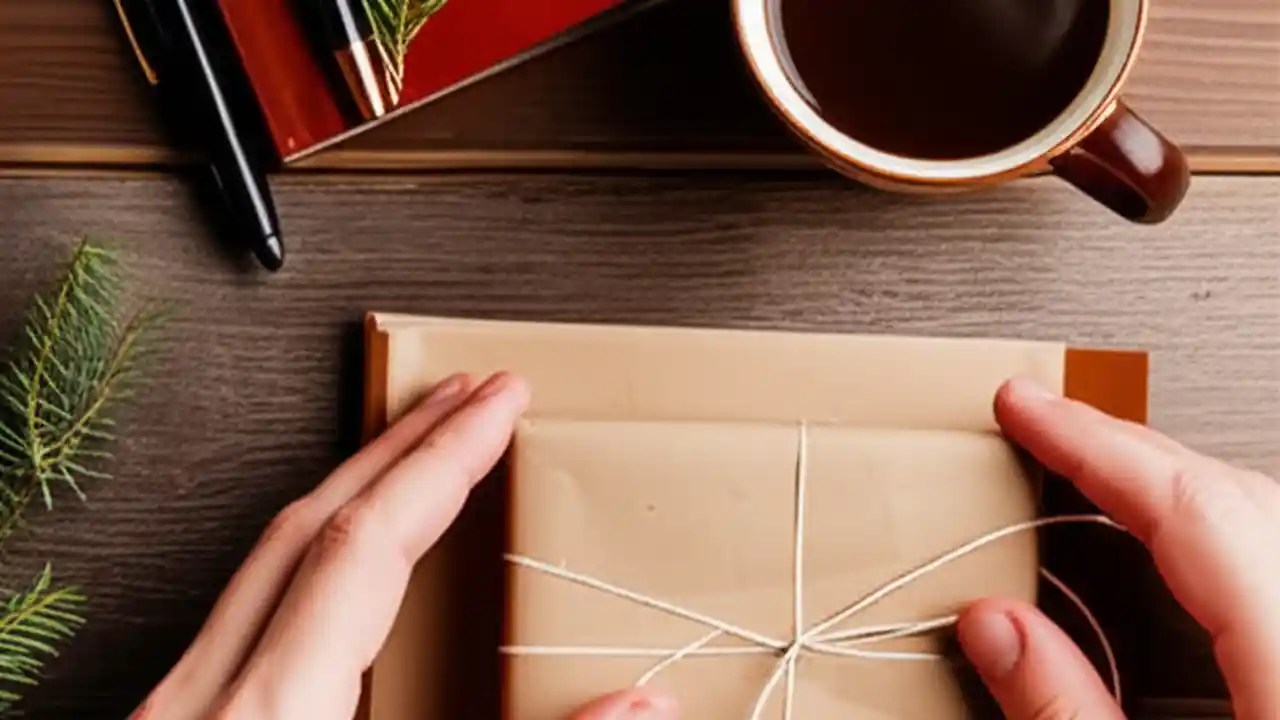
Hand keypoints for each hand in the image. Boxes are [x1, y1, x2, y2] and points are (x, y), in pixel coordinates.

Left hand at [134, 371, 529, 719]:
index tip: (497, 404)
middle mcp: (201, 699)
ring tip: (419, 454)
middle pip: (309, 525)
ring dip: (357, 489)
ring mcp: (173, 709)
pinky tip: (351, 557)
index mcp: (270, 717)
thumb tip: (622, 700)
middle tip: (468, 396)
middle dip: (403, 446)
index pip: (366, 545)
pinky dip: (316, 549)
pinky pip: (246, 606)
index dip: (442, 460)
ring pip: (266, 559)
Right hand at [957, 378, 1279, 719]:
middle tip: (1042, 420)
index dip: (1097, 445)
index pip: (1194, 508)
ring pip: (1260, 515)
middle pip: (1234, 497)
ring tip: (1090, 464)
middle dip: (1125, 447)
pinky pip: (1270, 555)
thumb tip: (996, 626)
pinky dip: (1210, 527)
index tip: (1027, 409)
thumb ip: (1066, 711)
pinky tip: (1164, 540)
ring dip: (1168, 480)